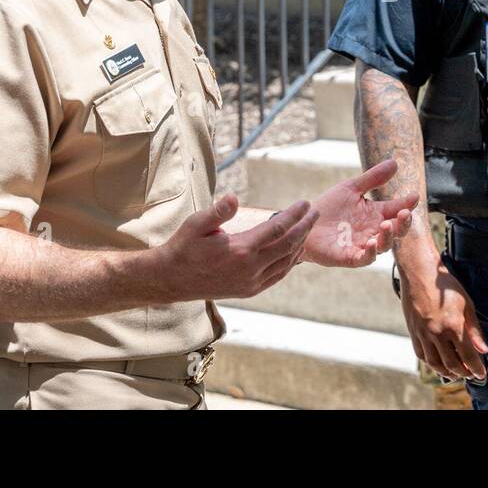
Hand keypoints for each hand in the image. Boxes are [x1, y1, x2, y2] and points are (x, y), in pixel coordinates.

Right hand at [160, 194, 317, 300]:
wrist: (172, 279)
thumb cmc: (184, 246)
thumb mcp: (196, 223)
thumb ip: (218, 212)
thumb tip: (233, 197)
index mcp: (241, 249)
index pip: (277, 229)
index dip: (294, 215)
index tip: (305, 203)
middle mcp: (250, 268)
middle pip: (288, 245)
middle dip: (305, 227)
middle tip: (315, 213)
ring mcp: (251, 282)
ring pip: (286, 262)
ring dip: (300, 245)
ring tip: (307, 229)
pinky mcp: (249, 290)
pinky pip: (277, 276)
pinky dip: (289, 263)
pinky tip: (293, 252)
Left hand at [302, 158, 415, 267]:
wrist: (304, 222)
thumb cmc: (328, 206)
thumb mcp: (351, 188)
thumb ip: (373, 178)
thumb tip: (395, 162)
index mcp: (375, 214)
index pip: (396, 209)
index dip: (407, 204)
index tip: (414, 196)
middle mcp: (373, 230)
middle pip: (396, 230)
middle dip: (404, 223)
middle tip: (405, 213)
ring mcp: (363, 245)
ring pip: (384, 245)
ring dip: (388, 236)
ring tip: (386, 224)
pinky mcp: (350, 257)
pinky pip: (365, 258)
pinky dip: (370, 253)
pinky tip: (370, 242)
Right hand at [397, 251, 487, 380]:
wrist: (420, 273)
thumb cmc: (446, 286)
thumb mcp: (467, 304)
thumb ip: (475, 329)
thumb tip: (483, 349)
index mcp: (453, 326)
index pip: (468, 356)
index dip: (476, 369)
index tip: (482, 375)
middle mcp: (437, 333)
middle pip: (452, 363)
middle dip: (464, 373)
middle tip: (471, 375)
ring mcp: (423, 334)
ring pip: (435, 363)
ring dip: (447, 373)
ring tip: (456, 375)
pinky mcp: (413, 332)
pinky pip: (422, 355)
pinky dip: (431, 363)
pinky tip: (438, 364)